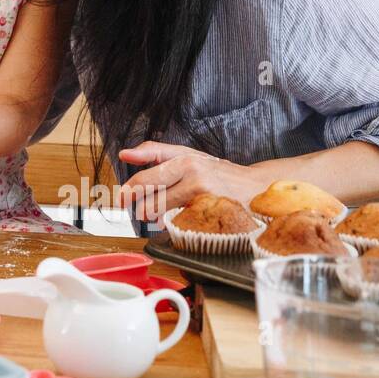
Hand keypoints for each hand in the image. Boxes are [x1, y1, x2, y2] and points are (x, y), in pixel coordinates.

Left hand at [119, 141, 264, 221]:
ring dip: (154, 215)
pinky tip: (180, 220)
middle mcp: (193, 173)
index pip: (147, 172)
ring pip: (164, 209)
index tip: (122, 197)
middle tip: (132, 208)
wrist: (256, 186)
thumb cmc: (217, 172)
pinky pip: (182, 222)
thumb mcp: (188, 155)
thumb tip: (124, 155)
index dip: (130, 188)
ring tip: (154, 215)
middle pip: (152, 192)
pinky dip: (176, 223)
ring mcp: (203, 194)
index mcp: (185, 158)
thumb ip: (156, 154)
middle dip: (137, 203)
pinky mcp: (212, 213)